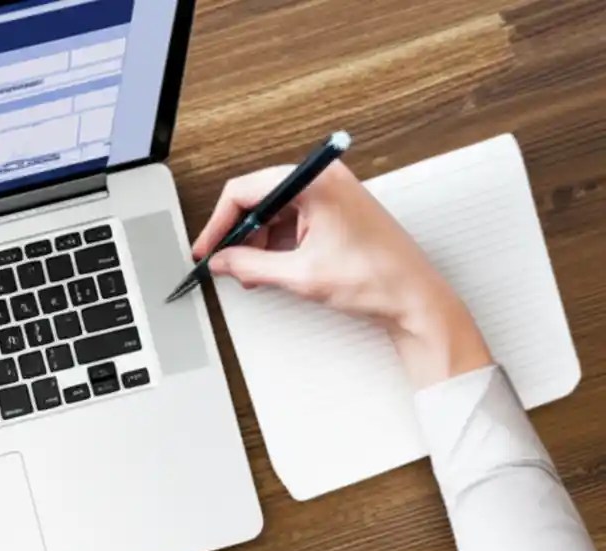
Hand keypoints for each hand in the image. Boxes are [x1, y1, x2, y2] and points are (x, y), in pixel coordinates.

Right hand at [193, 162, 492, 386]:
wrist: (415, 297)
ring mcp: (331, 194)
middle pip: (258, 197)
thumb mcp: (300, 275)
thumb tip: (221, 261)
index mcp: (316, 183)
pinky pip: (292, 219)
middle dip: (238, 233)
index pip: (245, 190)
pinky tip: (271, 267)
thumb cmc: (375, 279)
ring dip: (257, 241)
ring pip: (273, 210)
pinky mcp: (336, 210)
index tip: (207, 248)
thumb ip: (250, 265)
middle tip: (223, 261)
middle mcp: (324, 180)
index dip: (219, 223)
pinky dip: (276, 242)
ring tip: (251, 272)